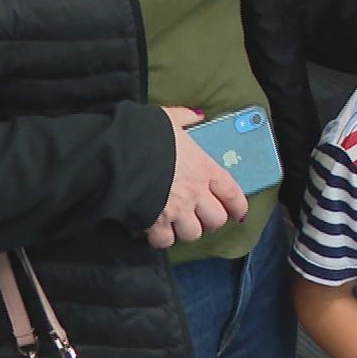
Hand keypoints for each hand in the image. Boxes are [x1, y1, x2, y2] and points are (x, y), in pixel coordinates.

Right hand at [145, 107, 250, 249]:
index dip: (238, 205)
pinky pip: (165, 241)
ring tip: (177, 224)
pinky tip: (156, 230)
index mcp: (203, 167)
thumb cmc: (146, 135)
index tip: (238, 212)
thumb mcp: (168, 119)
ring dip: (186, 231)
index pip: (231, 192)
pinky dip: (161, 238)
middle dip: (210, 221)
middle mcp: (195, 192)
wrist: (118, 155)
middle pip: (216, 219)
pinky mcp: (155, 223)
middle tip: (200, 216)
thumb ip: (184, 118)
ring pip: (192, 234)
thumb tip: (196, 116)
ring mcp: (176, 210)